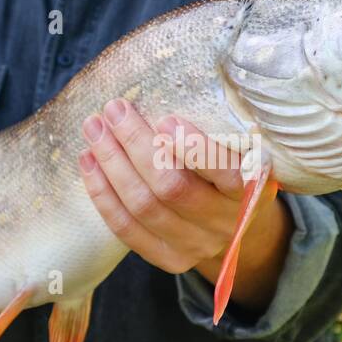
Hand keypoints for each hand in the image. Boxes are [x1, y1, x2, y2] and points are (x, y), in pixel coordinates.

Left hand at [78, 98, 292, 310]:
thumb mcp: (244, 149)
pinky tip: (89, 163)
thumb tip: (176, 83)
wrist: (238, 222)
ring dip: (112, 164)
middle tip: (114, 109)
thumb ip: (221, 129)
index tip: (166, 118)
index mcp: (251, 191)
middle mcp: (225, 223)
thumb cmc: (235, 170)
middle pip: (172, 187)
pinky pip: (127, 229)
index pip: (224, 173)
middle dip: (136, 144)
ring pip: (144, 206)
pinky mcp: (169, 258)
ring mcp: (196, 245)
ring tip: (94, 129)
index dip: (193, 148)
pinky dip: (103, 194)